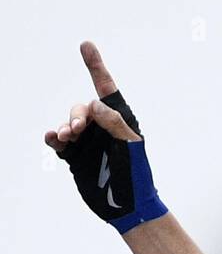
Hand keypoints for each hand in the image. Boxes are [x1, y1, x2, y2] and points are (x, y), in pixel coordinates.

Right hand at [45, 41, 166, 232]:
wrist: (129, 207)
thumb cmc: (137, 177)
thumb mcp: (131, 148)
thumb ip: (115, 124)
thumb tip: (95, 104)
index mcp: (120, 122)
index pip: (107, 91)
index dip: (96, 68)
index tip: (86, 46)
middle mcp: (102, 129)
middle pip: (82, 108)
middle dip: (77, 114)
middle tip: (78, 129)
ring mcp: (88, 143)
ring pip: (68, 124)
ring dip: (64, 127)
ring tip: (65, 137)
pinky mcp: (75, 157)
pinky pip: (59, 142)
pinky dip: (53, 138)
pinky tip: (51, 138)